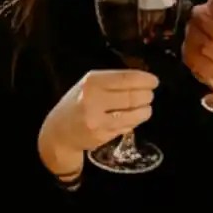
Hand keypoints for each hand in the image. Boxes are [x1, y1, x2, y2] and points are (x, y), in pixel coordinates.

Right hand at [38, 69, 157, 176]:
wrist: (58, 132)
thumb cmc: (77, 103)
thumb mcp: (89, 85)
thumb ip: (112, 81)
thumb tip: (143, 79)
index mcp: (92, 81)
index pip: (126, 78)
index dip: (145, 80)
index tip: (154, 81)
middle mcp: (94, 98)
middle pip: (133, 96)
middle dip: (147, 95)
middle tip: (150, 95)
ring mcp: (98, 119)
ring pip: (134, 113)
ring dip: (145, 110)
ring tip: (146, 107)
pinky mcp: (102, 135)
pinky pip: (128, 126)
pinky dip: (135, 121)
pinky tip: (134, 117)